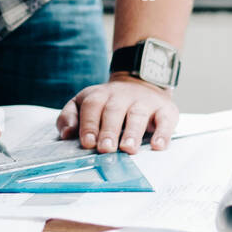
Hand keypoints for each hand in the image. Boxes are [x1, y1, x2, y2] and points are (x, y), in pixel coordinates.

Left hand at [56, 73, 178, 153]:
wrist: (141, 82)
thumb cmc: (108, 103)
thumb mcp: (84, 103)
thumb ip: (70, 117)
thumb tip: (66, 134)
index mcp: (100, 95)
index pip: (92, 106)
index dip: (89, 124)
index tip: (87, 142)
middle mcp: (122, 96)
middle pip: (114, 111)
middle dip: (109, 130)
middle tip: (105, 149)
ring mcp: (144, 102)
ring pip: (137, 115)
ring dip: (132, 132)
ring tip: (128, 149)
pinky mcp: (165, 109)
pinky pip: (165, 120)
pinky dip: (163, 133)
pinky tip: (158, 146)